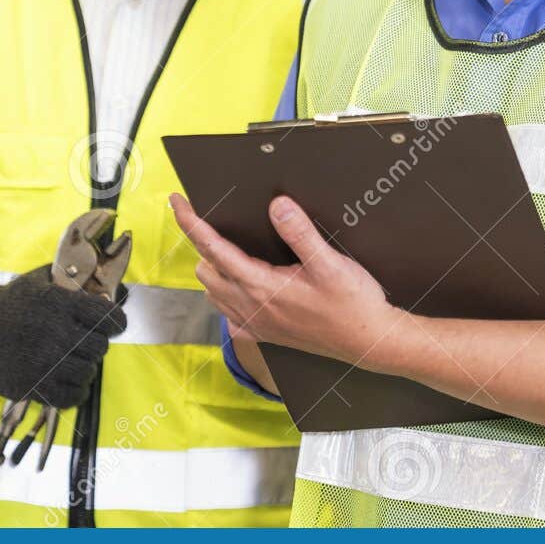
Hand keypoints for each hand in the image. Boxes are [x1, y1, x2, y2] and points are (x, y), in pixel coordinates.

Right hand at [0, 266, 127, 407]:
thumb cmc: (13, 302)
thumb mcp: (43, 281)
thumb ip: (73, 283)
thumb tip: (104, 289)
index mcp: (61, 305)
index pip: (109, 319)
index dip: (116, 322)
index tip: (114, 325)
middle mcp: (56, 334)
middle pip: (100, 347)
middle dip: (97, 343)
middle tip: (87, 341)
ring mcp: (46, 363)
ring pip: (88, 371)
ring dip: (86, 366)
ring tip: (75, 360)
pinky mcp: (36, 387)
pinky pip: (72, 396)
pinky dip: (76, 390)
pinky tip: (70, 380)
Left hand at [170, 192, 403, 369]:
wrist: (368, 342)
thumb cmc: (352, 303)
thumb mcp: (330, 263)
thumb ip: (300, 233)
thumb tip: (276, 204)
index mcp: (260, 285)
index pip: (212, 248)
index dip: (190, 222)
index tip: (176, 201)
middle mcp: (250, 306)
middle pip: (206, 269)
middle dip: (203, 243)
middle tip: (214, 220)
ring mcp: (256, 323)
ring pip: (214, 292)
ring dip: (213, 269)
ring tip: (227, 248)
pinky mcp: (265, 334)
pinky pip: (229, 315)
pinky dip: (225, 297)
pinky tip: (242, 287)